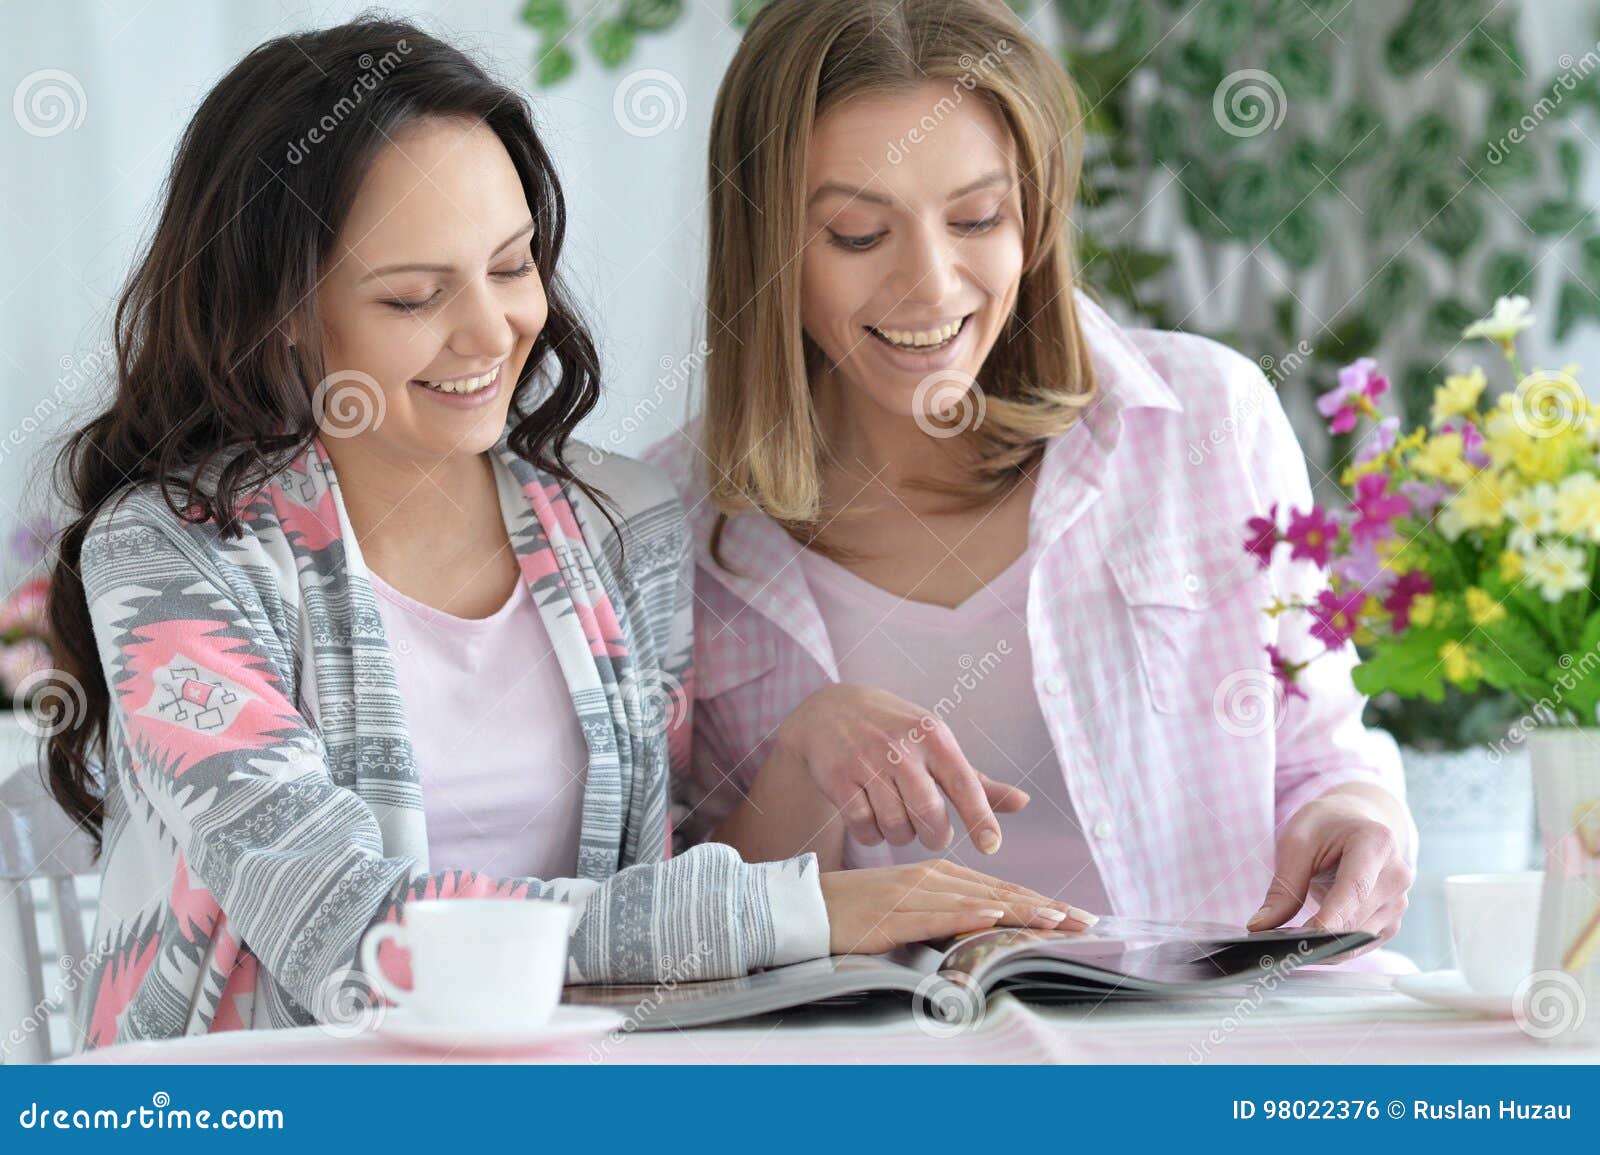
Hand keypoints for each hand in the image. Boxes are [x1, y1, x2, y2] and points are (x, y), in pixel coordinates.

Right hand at [774, 684, 1029, 853]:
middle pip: (929, 814)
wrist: (831, 709)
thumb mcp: (936, 744)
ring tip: (900, 821)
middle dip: (936, 836)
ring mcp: (866, 762)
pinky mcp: (837, 779)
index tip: (991, 846)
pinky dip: (872, 834)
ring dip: (902, 835)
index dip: (980, 818)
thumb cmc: (897, 732)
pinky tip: (872, 819)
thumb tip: (1023, 803)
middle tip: (934, 834)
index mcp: (933, 736)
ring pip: (895, 826)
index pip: (964, 782)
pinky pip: (863, 827)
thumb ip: (976, 780)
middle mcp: (900, 747)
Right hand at [820, 860, 1098, 954]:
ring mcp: (912, 894)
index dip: (1042, 904)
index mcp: (939, 876)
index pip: (1001, 892)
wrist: (808, 906)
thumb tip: (985, 925)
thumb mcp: (907, 906)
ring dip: (1018, 911)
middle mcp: (932, 879)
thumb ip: (946, 912)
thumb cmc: (858, 909)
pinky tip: (990, 918)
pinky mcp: (892, 913)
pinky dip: (964, 915)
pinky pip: (934, 915)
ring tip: (1054, 920)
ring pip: (975, 902)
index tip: (1077, 917)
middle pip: (998, 895)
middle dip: (1044, 909)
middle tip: (1085, 922)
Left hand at [1247, 790, 1412, 953]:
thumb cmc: (1325, 827)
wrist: (1353, 823)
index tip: (1308, 937)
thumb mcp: (1296, 843)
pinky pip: (1363, 945)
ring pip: (1359, 938)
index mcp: (1376, 842)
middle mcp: (1396, 874)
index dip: (1333, 916)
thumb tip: (1261, 925)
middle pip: (1356, 918)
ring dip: (1325, 946)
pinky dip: (1336, 947)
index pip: (1355, 887)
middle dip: (1318, 936)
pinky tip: (1313, 940)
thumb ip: (1283, 887)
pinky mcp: (1392, 920)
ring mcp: (1398, 900)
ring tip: (1292, 939)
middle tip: (1279, 943)